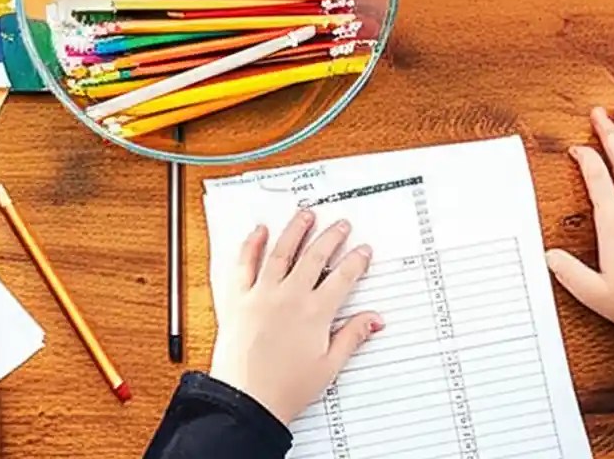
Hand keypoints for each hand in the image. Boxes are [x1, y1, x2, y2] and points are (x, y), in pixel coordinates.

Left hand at [210, 209, 381, 424]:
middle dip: (331, 237)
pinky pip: (244, 264)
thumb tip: (374, 319)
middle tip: (340, 225)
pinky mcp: (238, 299)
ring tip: (305, 215)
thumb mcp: (329, 366)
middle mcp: (289, 297)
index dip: (356, 261)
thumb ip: (352, 337)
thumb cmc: (286, 388)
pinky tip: (259, 231)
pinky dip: (252, 244)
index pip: (343, 277)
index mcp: (315, 313)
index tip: (363, 250)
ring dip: (295, 230)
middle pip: (315, 257)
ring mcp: (262, 294)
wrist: (247, 399)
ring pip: (281, 251)